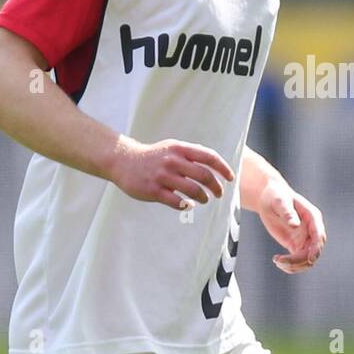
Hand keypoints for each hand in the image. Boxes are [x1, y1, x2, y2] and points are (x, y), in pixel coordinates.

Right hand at [107, 137, 234, 210]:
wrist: (123, 161)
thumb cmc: (153, 156)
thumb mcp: (172, 148)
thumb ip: (191, 154)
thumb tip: (215, 164)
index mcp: (180, 149)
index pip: (209, 157)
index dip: (223, 168)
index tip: (230, 178)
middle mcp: (173, 161)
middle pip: (204, 176)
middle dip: (216, 187)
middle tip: (219, 193)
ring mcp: (163, 176)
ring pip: (193, 190)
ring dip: (204, 197)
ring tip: (205, 200)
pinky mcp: (153, 190)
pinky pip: (177, 202)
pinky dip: (187, 205)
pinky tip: (189, 205)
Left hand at [258, 180, 326, 273]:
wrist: (270, 199)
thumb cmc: (277, 196)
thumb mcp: (281, 202)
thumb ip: (288, 212)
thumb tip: (295, 224)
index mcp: (312, 217)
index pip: (319, 235)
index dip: (316, 248)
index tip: (309, 259)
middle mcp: (312, 229)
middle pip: (314, 251)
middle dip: (300, 260)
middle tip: (281, 261)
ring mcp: (305, 238)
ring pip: (307, 260)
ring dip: (294, 266)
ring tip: (278, 262)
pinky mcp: (296, 245)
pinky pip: (298, 261)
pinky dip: (290, 265)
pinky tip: (277, 261)